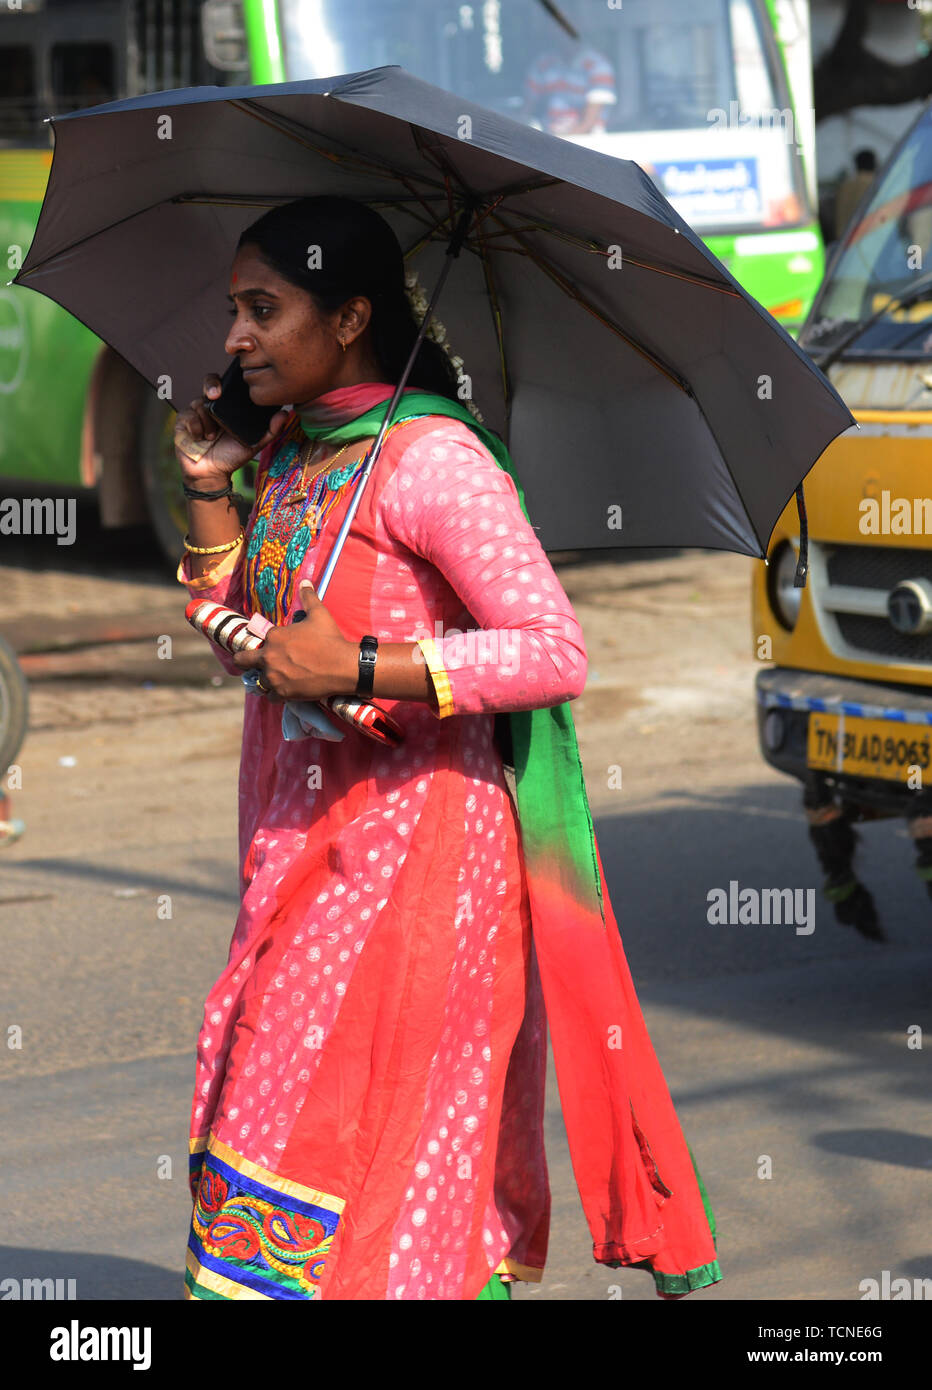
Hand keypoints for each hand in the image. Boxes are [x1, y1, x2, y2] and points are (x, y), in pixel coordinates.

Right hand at [174, 373, 289, 483]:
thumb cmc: (232, 457)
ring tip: (212, 438)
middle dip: (211, 385)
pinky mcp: (183, 421)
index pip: (227, 384)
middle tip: (214, 395)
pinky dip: (196, 427)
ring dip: (207, 421)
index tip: (228, 387)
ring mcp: (196, 412)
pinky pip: (188, 416)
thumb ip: (270, 430)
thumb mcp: (254, 444)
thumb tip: (285, 413)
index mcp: (228, 407)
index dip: (226, 381)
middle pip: (209, 382)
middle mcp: (212, 406)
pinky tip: (200, 439)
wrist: (211, 474)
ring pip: (199, 403)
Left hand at [232, 581, 356, 700]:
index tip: (274, 648)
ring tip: (277, 679)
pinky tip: (285, 690)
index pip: (259, 640)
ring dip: (266, 680)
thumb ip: (308, 597)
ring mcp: (274, 676)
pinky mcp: (282, 692)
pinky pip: (270, 696)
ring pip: (258, 682)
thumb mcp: (319, 614)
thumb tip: (305, 581)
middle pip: (242, 661)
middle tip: (253, 664)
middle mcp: (269, 656)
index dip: (267, 644)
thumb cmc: (330, 639)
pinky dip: (276, 694)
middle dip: (245, 661)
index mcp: (274, 636)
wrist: (343, 665)